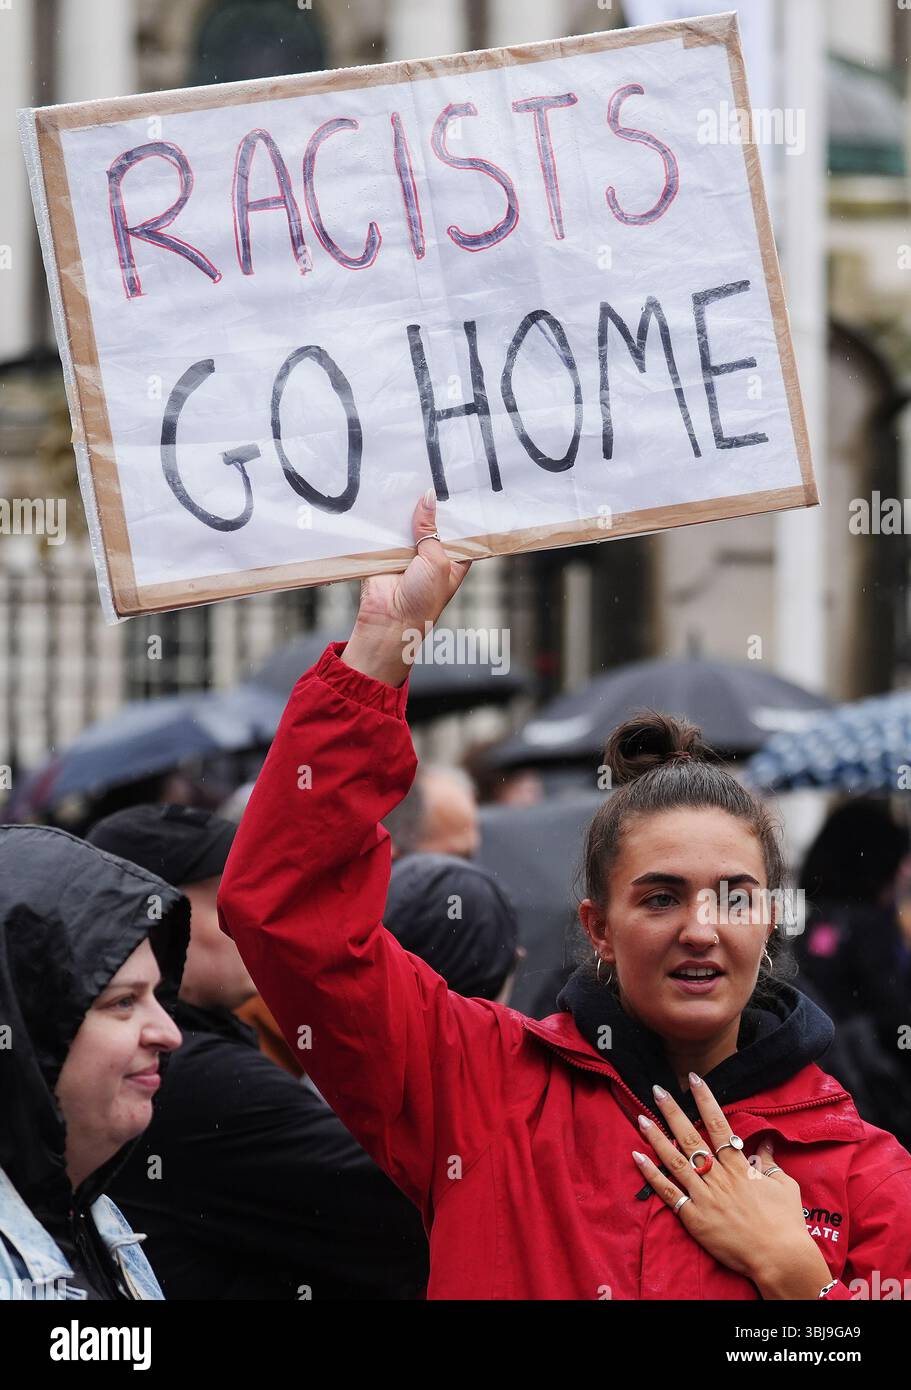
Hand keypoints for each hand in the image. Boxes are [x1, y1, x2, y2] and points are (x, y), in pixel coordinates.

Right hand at [342, 491, 471, 686]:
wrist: (389, 619)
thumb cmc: (423, 599)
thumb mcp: (436, 561)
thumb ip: (430, 529)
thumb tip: (427, 497)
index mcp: (453, 559)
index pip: (460, 529)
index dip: (459, 510)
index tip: (459, 482)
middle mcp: (432, 553)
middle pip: (433, 522)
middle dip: (431, 504)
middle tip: (433, 470)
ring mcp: (408, 551)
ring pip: (409, 523)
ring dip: (407, 508)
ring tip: (409, 477)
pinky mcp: (385, 551)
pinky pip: (386, 529)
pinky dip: (386, 517)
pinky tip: (388, 494)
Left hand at [632, 1076, 832, 1298]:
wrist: (780, 1258)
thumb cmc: (786, 1222)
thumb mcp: (784, 1185)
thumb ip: (769, 1161)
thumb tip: (765, 1141)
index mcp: (739, 1166)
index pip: (719, 1125)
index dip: (705, 1100)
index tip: (693, 1079)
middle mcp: (719, 1176)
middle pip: (691, 1137)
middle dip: (673, 1112)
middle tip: (657, 1090)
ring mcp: (704, 1197)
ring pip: (675, 1160)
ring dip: (656, 1138)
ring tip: (640, 1118)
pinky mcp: (694, 1217)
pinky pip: (669, 1193)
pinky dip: (651, 1175)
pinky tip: (637, 1157)